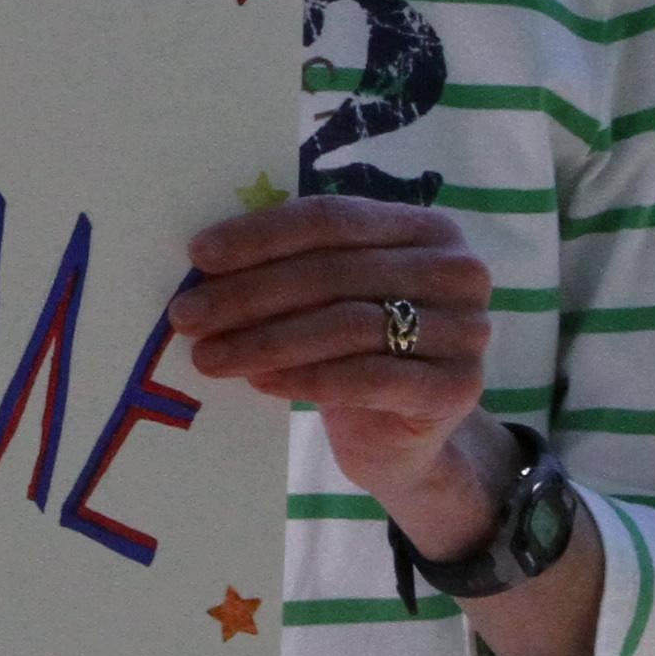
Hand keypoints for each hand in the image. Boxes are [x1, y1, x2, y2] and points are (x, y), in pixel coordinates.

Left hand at [168, 194, 500, 539]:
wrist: (402, 438)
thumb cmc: (356, 353)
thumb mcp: (330, 299)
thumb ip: (293, 266)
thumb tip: (205, 259)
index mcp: (426, 228)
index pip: (332, 218)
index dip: (261, 235)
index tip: (198, 255)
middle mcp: (457, 270)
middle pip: (334, 271)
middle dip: (250, 294)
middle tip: (188, 314)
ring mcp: (466, 328)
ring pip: (347, 324)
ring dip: (266, 340)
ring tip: (208, 356)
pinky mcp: (458, 387)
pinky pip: (367, 377)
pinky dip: (305, 378)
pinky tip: (259, 382)